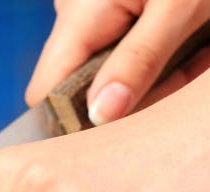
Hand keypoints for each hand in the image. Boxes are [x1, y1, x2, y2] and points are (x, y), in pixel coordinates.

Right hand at [26, 0, 209, 124]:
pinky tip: (192, 41)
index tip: (117, 130)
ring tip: (195, 48)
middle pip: (80, 85)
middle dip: (129, 95)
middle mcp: (76, 14)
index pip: (46, 92)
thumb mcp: (180, 8)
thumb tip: (99, 115)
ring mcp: (95, 11)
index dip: (73, 118)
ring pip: (109, 72)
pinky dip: (162, 57)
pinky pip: (128, 52)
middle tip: (180, 76)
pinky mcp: (118, 9)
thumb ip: (140, 62)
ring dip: (154, 76)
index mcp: (79, 14)